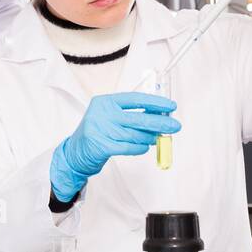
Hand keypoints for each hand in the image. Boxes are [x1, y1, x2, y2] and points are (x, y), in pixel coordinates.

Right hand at [50, 92, 179, 201]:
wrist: (76, 152)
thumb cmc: (98, 133)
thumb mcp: (110, 117)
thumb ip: (130, 115)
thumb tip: (159, 115)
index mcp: (104, 102)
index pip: (135, 99)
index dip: (155, 102)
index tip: (170, 106)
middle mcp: (101, 114)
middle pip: (138, 118)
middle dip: (160, 122)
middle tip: (175, 126)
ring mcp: (100, 130)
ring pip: (135, 135)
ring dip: (150, 137)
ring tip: (158, 138)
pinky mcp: (101, 146)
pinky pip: (129, 147)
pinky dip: (140, 148)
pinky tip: (145, 147)